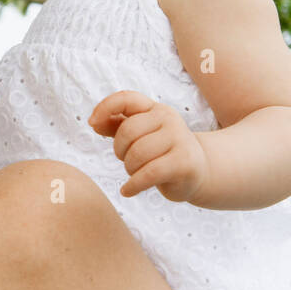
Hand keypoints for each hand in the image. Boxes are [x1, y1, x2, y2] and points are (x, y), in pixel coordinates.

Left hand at [87, 90, 208, 202]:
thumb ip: (116, 126)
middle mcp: (169, 119)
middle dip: (120, 151)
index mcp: (155, 109)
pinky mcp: (184, 162)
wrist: (199, 171)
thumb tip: (94, 122)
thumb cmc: (161, 152)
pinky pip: (149, 174)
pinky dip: (133, 185)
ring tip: (135, 174)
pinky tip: (127, 191)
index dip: (105, 107)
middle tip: (127, 160)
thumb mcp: (140, 135)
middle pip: (128, 132)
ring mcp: (179, 139)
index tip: (92, 123)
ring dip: (129, 169)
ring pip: (137, 154)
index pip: (127, 98)